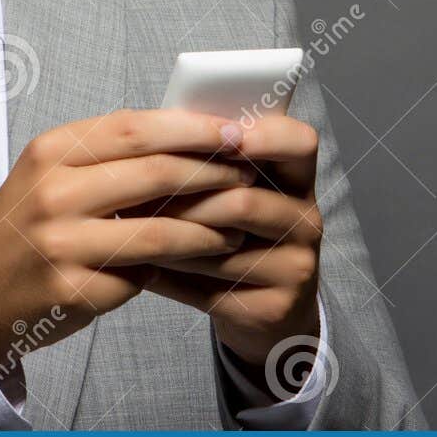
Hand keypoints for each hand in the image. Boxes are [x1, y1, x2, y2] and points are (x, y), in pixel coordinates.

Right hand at [0, 108, 255, 371]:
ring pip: (159, 231)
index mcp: (52, 152)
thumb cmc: (29, 222)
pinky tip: (202, 260)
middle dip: (211, 173)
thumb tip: (190, 134)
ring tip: (237, 223)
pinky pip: (142, 274)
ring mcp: (62, 245)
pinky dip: (179, 265)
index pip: (134, 128)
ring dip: (208, 228)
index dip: (191, 128)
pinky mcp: (74, 289)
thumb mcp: (52, 172)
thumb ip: (109, 154)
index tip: (233, 130)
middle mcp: (54, 194)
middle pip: (154, 174)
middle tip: (248, 174)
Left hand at [133, 114, 322, 375]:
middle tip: (140, 194)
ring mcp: (294, 268)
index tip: (222, 136)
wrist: (268, 307)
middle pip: (243, 201)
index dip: (262, 136)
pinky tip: (141, 262)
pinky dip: (167, 273)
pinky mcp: (271, 307)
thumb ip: (215, 160)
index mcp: (298, 180)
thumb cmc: (241, 230)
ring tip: (131, 225)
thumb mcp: (244, 189)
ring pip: (219, 247)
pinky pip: (208, 287)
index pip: (299, 143)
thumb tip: (153, 129)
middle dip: (184, 198)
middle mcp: (305, 221)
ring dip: (167, 236)